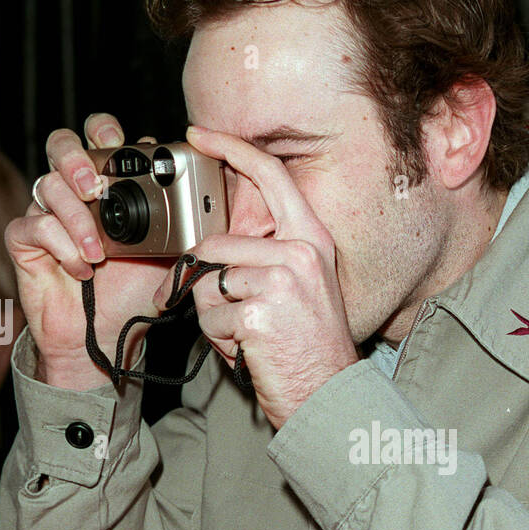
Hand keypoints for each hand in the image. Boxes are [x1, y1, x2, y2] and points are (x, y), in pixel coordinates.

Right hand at [4, 114, 170, 388]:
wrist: (106, 332)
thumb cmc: (134, 290)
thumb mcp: (169, 254)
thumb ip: (183, 224)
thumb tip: (210, 200)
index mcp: (109, 184)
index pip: (101, 137)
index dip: (107, 133)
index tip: (126, 149)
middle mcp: (74, 191)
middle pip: (62, 144)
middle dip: (77, 157)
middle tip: (94, 186)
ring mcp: (47, 212)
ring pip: (47, 185)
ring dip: (77, 219)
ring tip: (99, 254)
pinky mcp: (24, 238)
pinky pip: (34, 225)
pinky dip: (61, 246)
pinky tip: (82, 268)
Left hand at [152, 125, 358, 427]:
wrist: (329, 395)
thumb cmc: (309, 346)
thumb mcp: (299, 288)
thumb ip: (264, 258)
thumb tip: (208, 249)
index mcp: (311, 239)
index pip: (271, 177)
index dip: (232, 149)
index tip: (198, 135)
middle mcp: (299, 253)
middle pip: (214, 246)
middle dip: (201, 285)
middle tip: (222, 316)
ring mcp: (279, 281)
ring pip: (205, 284)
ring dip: (213, 319)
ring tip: (248, 337)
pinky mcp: (257, 312)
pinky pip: (208, 318)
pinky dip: (219, 341)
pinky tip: (250, 351)